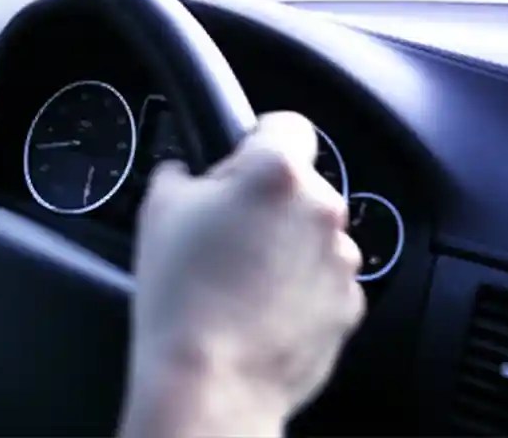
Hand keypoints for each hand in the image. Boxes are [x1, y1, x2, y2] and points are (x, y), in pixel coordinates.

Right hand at [121, 112, 363, 437]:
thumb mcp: (159, 209)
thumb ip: (184, 173)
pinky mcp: (349, 305)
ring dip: (286, 247)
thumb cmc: (181, 297)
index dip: (257, 140)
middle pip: (300, 185)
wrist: (211, 383)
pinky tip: (260, 309)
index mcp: (277, 172)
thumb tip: (191, 173)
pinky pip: (323, 281)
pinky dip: (300, 289)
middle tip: (224, 234)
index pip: (286, 124)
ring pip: (313, 235)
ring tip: (239, 280)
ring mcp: (340, 260)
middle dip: (268, 202)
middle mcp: (321, 209)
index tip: (239, 163)